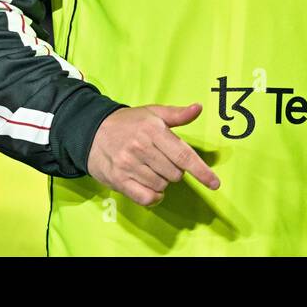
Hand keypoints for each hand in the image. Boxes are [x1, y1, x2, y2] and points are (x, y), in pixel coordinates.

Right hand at [87, 102, 219, 206]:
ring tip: (151, 168)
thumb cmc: (128, 123)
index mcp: (153, 130)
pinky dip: (154, 196)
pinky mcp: (119, 180)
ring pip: (162, 185)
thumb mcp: (152, 113)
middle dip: (175, 170)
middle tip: (162, 159)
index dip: (201, 171)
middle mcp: (141, 148)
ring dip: (162, 181)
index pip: (183, 155)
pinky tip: (150, 187)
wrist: (91, 132)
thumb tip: (198, 108)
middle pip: (175, 174)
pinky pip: (146, 198)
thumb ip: (177, 114)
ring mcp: (129, 165)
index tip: (214, 183)